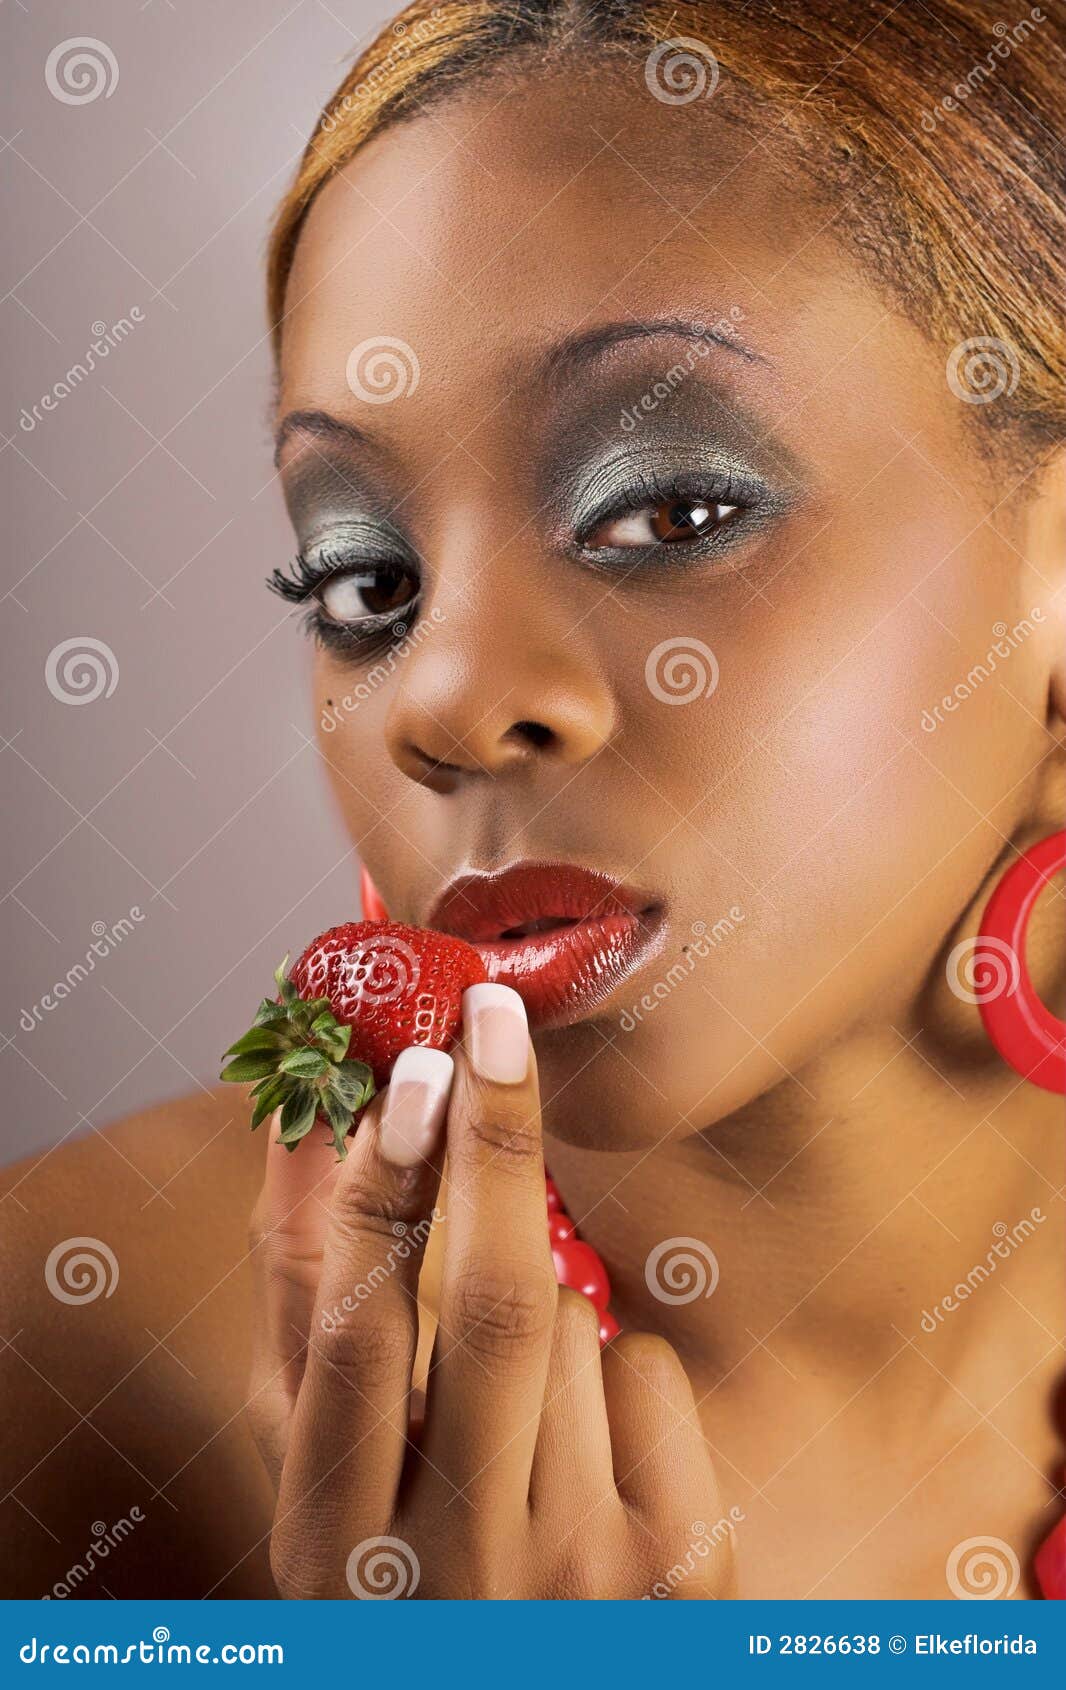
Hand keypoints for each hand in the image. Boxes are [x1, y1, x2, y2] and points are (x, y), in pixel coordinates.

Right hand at [247, 983, 732, 1598]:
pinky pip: (648, 1369)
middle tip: (494, 1015)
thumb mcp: (321, 1453)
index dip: (376, 1184)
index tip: (402, 1062)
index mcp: (335, 1544)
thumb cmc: (405, 1548)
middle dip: (493, 1140)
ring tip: (512, 1402)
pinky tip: (589, 1449)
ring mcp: (582, 1580)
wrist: (525, 1688)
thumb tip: (302, 1110)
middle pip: (492, 1306)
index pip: (355, 1330)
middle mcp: (459, 1571)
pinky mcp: (682, 1572)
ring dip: (540, 1299)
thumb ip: (302, 1296)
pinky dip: (614, 1364)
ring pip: (573, 1326)